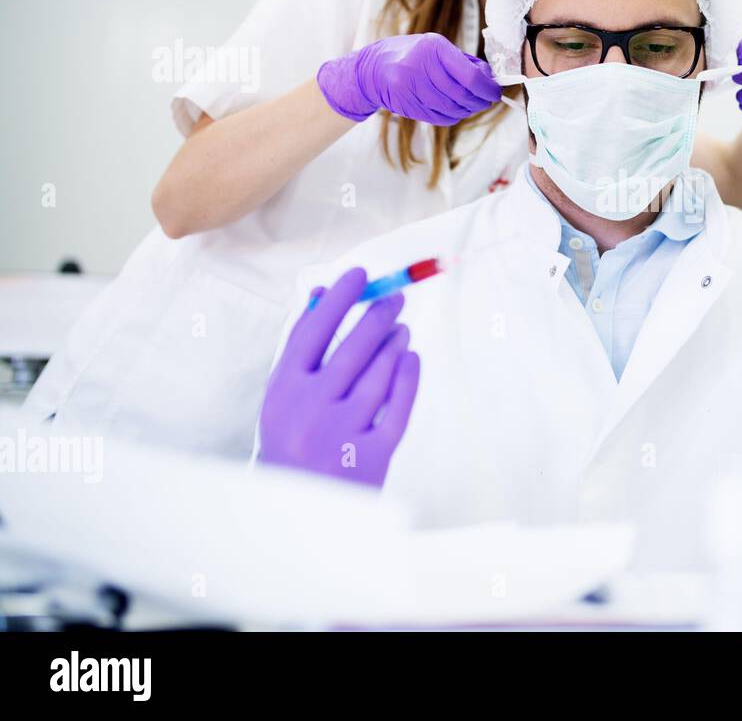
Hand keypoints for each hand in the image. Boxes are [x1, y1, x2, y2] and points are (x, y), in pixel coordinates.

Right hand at [259, 268, 419, 486]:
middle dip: (378, 314)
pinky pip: (398, 406)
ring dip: (395, 342)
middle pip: (353, 346)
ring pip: (380, 373)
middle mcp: (310, 410)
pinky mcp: (372, 456)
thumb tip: (321, 296)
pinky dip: (407, 377)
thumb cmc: (291, 447)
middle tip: (395, 297)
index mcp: (282, 393)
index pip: (312, 331)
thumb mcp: (282, 401)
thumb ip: (301, 352)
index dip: (338, 299)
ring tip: (401, 328)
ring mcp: (342, 433)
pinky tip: (410, 358)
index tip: (359, 275)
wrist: (297, 516)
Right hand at [317, 33, 501, 124]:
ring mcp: (411, 88)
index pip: (470, 76)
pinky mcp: (407, 104)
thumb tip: (490, 77)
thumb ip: (463, 61)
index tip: (495, 92)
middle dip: (480, 101)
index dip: (487, 88)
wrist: (373, 69)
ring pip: (452, 109)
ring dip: (468, 110)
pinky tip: (455, 109)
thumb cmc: (411, 54)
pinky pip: (439, 117)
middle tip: (486, 100)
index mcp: (433, 48)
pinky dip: (453, 116)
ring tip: (471, 104)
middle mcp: (421, 67)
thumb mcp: (435, 46)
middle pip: (462, 95)